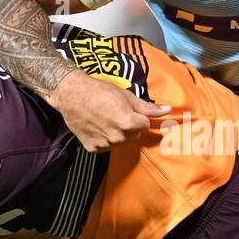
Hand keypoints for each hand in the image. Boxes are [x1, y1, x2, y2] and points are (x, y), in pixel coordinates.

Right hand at [50, 71, 170, 153]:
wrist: (71, 94)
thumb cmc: (99, 91)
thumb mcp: (126, 96)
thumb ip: (147, 107)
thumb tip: (167, 111)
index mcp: (129, 124)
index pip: (144, 125)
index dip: (138, 116)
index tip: (128, 109)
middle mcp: (118, 137)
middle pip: (133, 134)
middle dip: (129, 125)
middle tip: (115, 112)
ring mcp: (105, 144)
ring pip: (120, 141)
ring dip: (117, 132)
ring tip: (105, 118)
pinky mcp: (93, 147)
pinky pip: (106, 146)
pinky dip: (103, 138)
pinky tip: (97, 125)